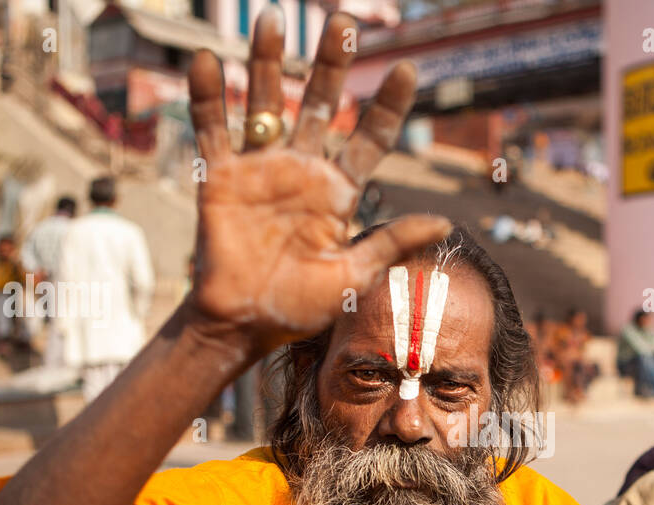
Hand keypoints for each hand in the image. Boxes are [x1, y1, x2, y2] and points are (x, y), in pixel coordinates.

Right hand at [186, 9, 450, 360]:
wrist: (245, 325)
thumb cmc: (301, 307)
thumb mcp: (355, 276)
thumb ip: (392, 243)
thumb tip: (446, 223)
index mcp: (338, 190)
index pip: (369, 138)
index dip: (387, 106)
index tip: (407, 69)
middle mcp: (302, 169)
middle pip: (319, 103)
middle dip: (330, 64)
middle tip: (342, 23)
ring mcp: (260, 168)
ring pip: (264, 102)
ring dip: (265, 62)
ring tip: (272, 19)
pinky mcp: (221, 178)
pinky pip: (213, 130)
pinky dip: (208, 97)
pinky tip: (207, 60)